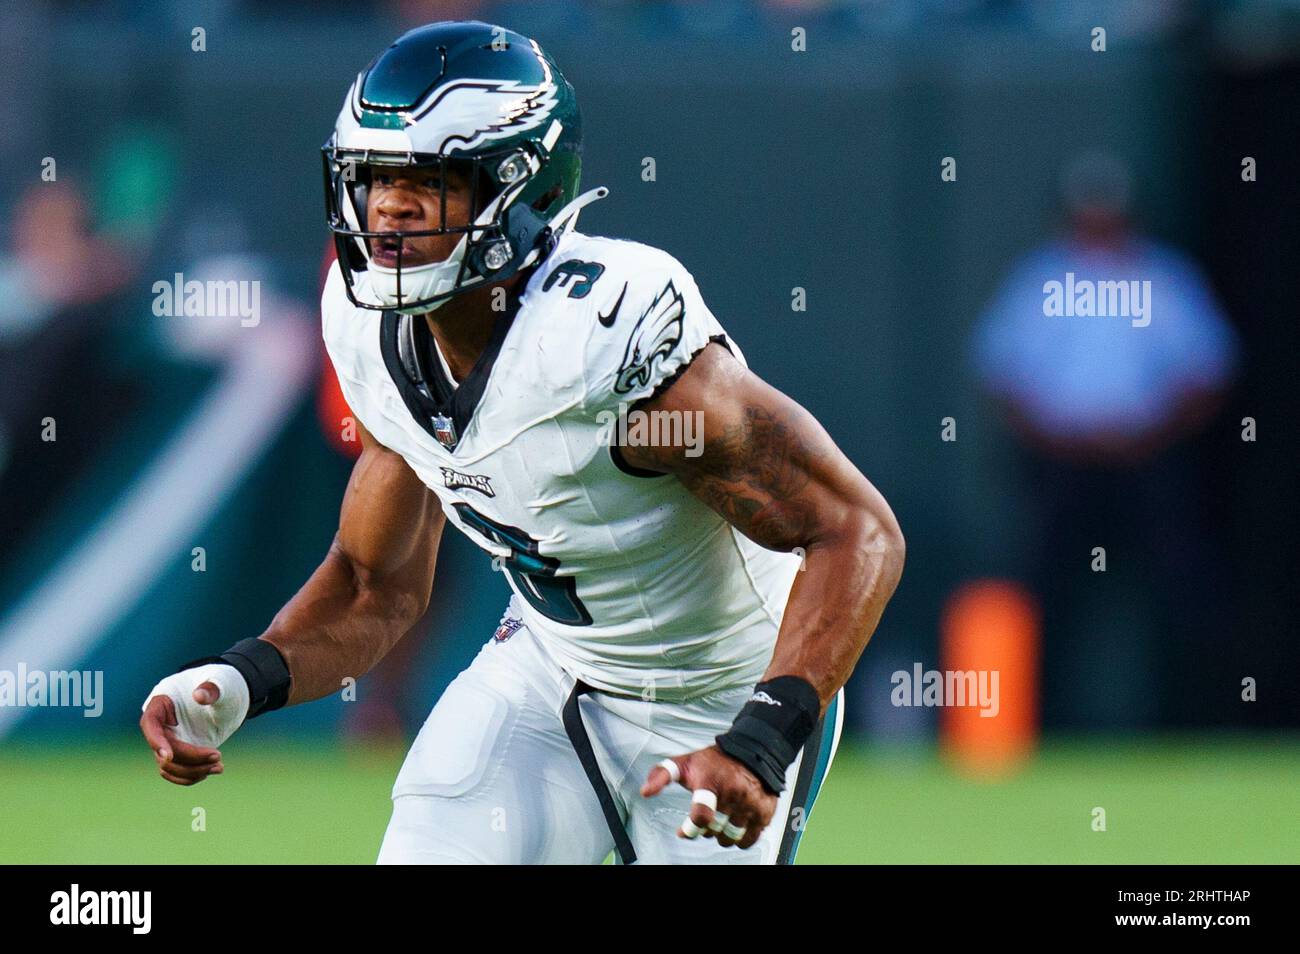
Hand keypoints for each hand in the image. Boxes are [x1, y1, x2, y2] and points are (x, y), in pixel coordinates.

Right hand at [139, 664, 248, 785]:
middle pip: (163, 749)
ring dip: (192, 771)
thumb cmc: (220, 684)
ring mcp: (170, 740)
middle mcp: (161, 725)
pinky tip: (213, 769)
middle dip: (189, 758)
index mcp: (162, 703)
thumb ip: (211, 688)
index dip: (156, 741)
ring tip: (219, 767)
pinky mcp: (181, 752)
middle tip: (217, 756)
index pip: (150, 724)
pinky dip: (193, 775)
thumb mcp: (219, 683)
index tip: (169, 756)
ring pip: (169, 766)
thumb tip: (199, 695)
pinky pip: (178, 771)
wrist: (228, 695)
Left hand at [640, 744, 776, 849]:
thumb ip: (662, 775)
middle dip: (706, 828)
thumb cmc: (715, 761)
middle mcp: (733, 793)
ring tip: (722, 818)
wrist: (752, 751)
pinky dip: (740, 839)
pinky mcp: (764, 811)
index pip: (701, 815)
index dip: (690, 829)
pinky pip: (749, 840)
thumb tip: (645, 792)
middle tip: (707, 815)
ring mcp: (751, 804)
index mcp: (711, 782)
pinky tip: (737, 825)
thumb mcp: (685, 762)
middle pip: (713, 830)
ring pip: (729, 838)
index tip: (683, 831)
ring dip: (722, 835)